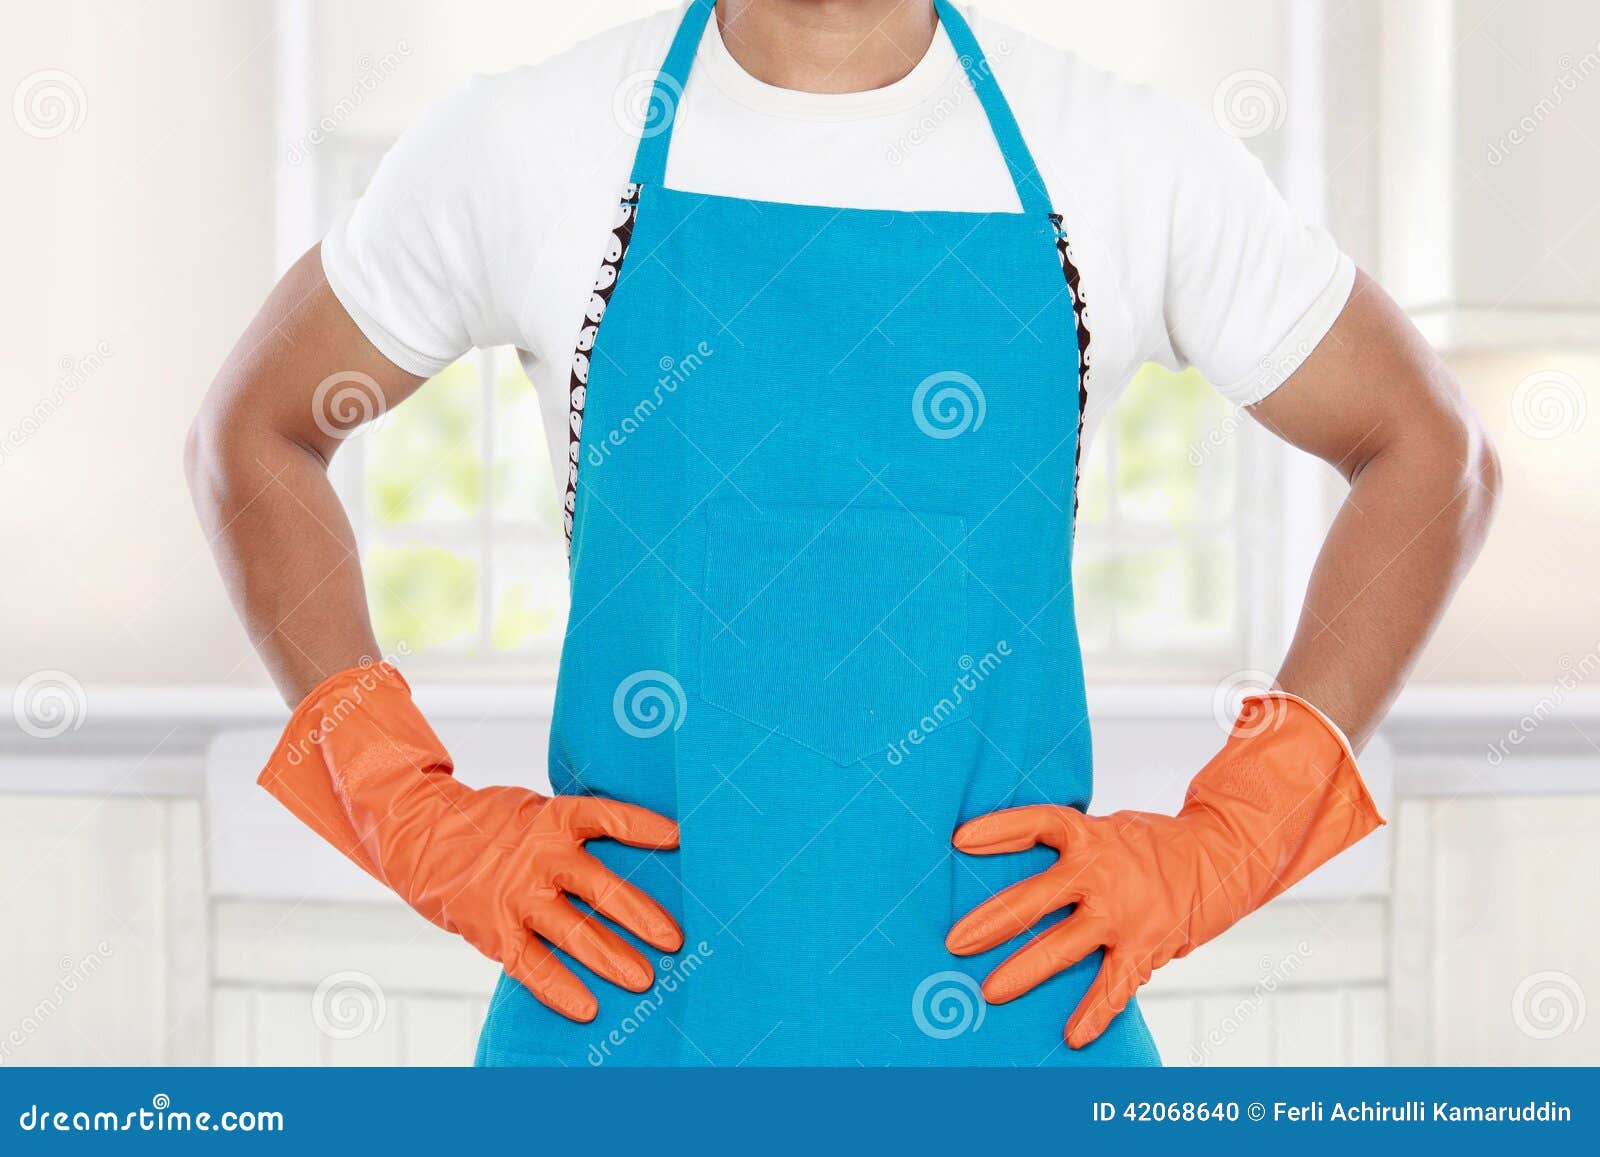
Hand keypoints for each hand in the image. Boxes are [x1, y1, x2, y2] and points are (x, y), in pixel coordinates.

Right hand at [356, 778, 683, 1022]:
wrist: (421, 837)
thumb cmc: (494, 826)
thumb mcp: (535, 811)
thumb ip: (574, 832)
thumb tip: (635, 855)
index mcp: (554, 818)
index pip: (607, 817)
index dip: (643, 827)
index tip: (680, 837)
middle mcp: (538, 856)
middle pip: (600, 887)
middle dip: (640, 916)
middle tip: (674, 941)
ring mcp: (516, 894)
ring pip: (573, 932)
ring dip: (611, 958)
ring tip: (644, 979)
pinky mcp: (494, 929)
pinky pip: (533, 965)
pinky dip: (559, 989)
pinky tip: (587, 1008)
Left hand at [945, 693, 1382, 1047]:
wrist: (1218, 857)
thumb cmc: (1145, 845)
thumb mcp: (1104, 829)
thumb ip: (1064, 847)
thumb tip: (995, 858)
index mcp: (1088, 836)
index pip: (1037, 825)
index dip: (1000, 831)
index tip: (961, 840)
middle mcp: (1101, 874)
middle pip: (1034, 898)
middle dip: (992, 922)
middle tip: (955, 942)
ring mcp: (1121, 913)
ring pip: (1063, 947)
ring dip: (1025, 970)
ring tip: (990, 992)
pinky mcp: (1144, 946)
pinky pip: (1113, 985)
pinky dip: (1094, 1013)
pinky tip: (1073, 1036)